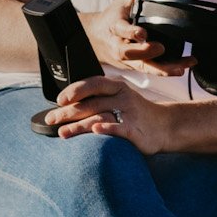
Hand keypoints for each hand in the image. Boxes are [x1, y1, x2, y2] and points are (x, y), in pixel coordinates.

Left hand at [45, 76, 174, 155]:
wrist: (166, 126)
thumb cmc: (136, 113)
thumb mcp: (119, 99)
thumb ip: (98, 99)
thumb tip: (67, 106)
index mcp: (117, 86)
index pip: (92, 83)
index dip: (74, 91)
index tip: (59, 101)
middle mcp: (122, 97)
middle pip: (90, 103)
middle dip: (68, 112)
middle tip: (51, 120)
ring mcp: (129, 113)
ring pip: (100, 116)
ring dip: (79, 125)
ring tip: (63, 132)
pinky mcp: (135, 129)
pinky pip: (119, 128)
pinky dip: (107, 129)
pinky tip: (95, 131)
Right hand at [81, 0, 186, 76]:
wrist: (99, 37)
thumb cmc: (117, 14)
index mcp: (114, 26)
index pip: (120, 30)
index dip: (130, 32)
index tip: (142, 33)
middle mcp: (119, 45)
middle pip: (128, 53)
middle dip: (144, 52)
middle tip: (160, 48)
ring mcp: (127, 59)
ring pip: (142, 67)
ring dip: (162, 68)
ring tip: (181, 67)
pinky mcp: (136, 66)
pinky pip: (151, 71)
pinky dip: (167, 71)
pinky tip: (183, 68)